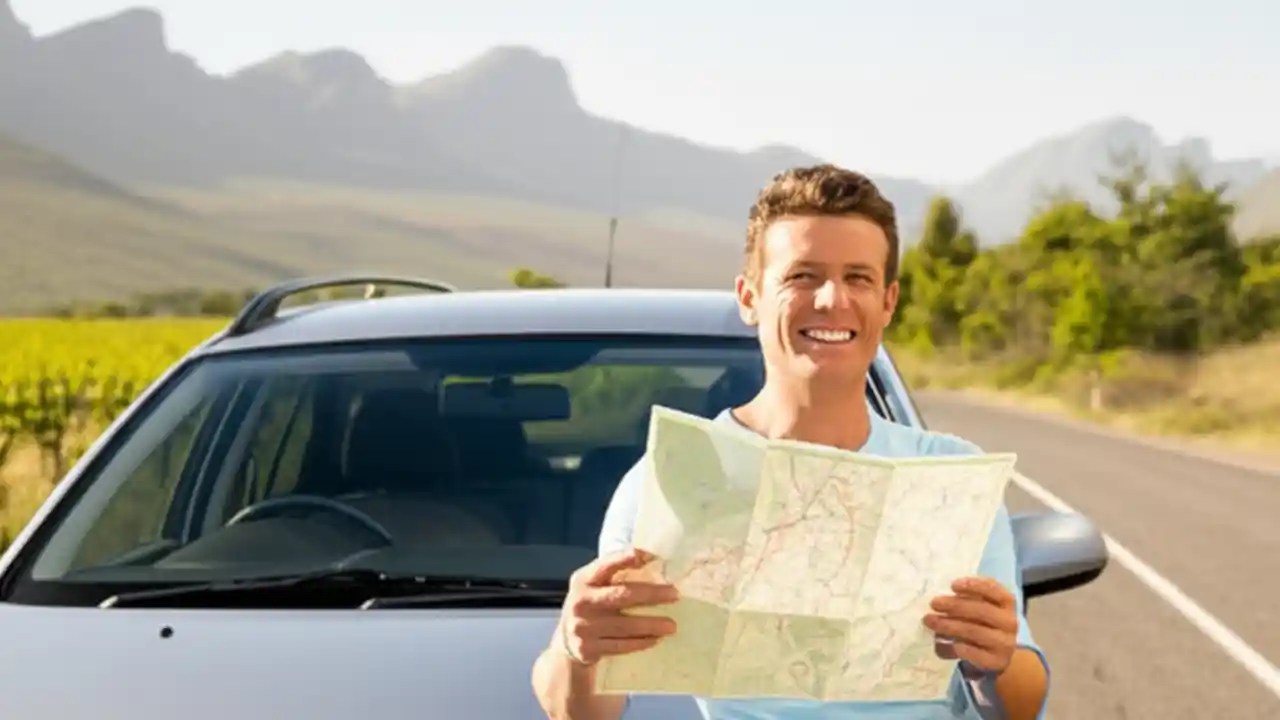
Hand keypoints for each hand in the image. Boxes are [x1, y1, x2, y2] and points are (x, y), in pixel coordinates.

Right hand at [557, 547, 679, 665]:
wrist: (565, 639)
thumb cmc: (591, 604)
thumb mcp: (594, 584)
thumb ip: (616, 573)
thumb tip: (654, 562)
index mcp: (584, 579)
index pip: (606, 565)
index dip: (626, 559)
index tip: (650, 556)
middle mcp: (581, 601)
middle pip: (621, 595)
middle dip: (651, 595)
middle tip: (675, 595)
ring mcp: (583, 627)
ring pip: (624, 626)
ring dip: (651, 625)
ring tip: (672, 626)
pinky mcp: (588, 649)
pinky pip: (621, 646)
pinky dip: (641, 642)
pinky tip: (655, 639)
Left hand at [924, 576, 1017, 674]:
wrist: (1000, 655)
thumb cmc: (985, 623)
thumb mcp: (981, 607)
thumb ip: (966, 599)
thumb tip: (939, 598)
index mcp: (1006, 602)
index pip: (993, 589)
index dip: (973, 585)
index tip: (952, 585)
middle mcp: (1009, 622)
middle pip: (982, 610)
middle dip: (955, 606)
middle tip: (934, 603)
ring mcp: (1005, 643)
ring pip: (975, 631)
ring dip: (949, 625)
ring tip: (930, 620)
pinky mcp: (997, 661)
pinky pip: (975, 653)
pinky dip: (959, 647)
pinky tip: (945, 644)